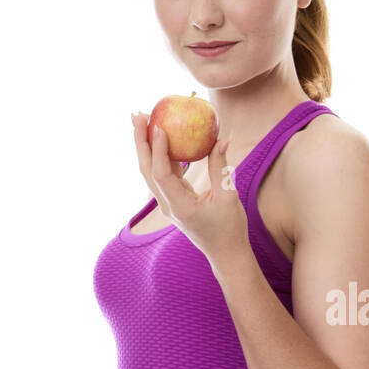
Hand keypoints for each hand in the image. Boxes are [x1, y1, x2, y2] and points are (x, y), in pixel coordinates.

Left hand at [131, 111, 250, 267]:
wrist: (225, 254)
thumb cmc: (230, 228)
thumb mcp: (229, 197)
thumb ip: (221, 168)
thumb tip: (220, 139)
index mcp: (180, 206)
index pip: (162, 174)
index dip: (159, 149)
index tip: (159, 126)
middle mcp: (168, 205)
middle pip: (146, 170)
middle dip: (140, 141)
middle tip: (137, 114)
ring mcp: (167, 204)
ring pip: (150, 172)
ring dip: (145, 147)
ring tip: (142, 121)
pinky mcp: (172, 201)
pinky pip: (161, 175)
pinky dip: (159, 156)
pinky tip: (161, 138)